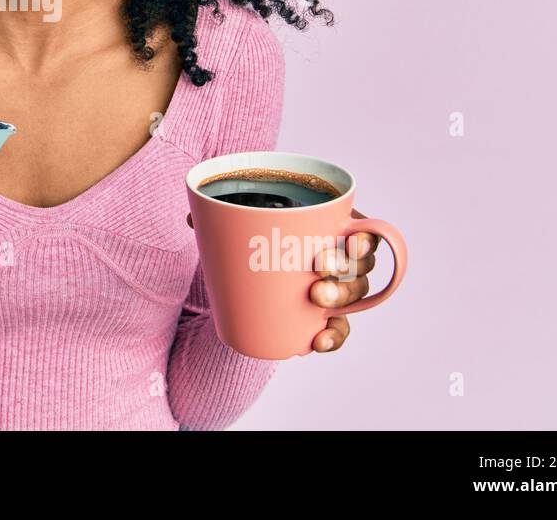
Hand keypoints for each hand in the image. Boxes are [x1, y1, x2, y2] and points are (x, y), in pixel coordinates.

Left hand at [185, 207, 380, 352]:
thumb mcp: (241, 219)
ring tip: (315, 299)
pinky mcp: (323, 313)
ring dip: (340, 300)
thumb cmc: (254, 232)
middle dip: (345, 271)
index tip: (349, 241)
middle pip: (360, 267)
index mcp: (330, 225)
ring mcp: (334, 286)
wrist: (248, 265)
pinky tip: (316, 342)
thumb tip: (193, 219)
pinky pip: (338, 328)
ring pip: (353, 295)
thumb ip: (220, 215)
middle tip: (318, 272)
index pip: (361, 231)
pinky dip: (332, 337)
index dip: (363, 239)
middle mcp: (339, 256)